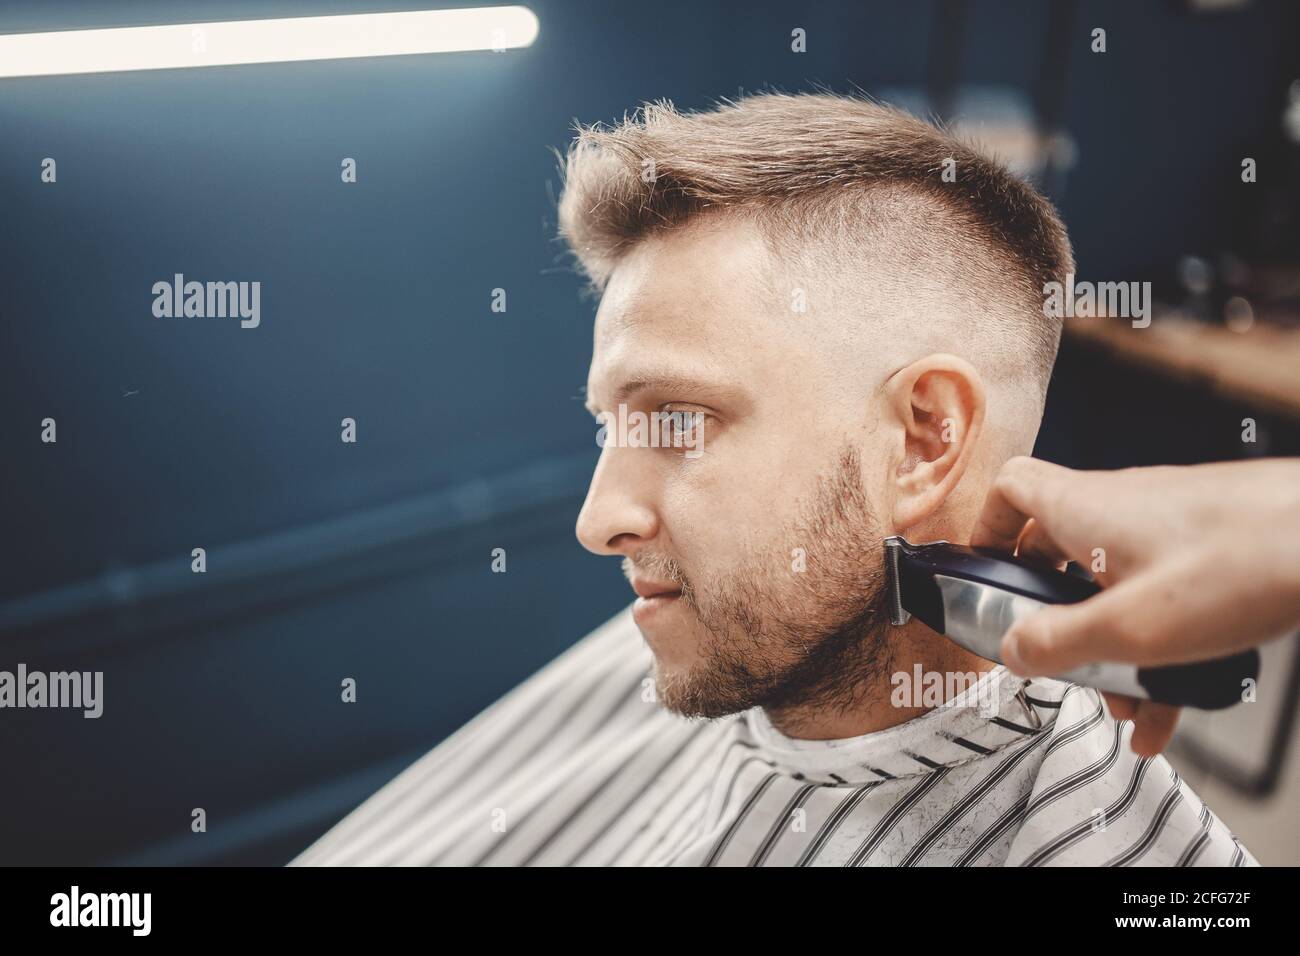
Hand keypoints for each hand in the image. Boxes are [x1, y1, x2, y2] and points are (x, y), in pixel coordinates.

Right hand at [970, 456, 1299, 755]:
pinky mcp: (1205, 543)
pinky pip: (1161, 595)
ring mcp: (1163, 523)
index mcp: (1083, 509)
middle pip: (1057, 550)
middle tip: (1057, 655)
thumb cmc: (1242, 563)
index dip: (987, 530)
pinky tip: (1174, 701)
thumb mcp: (1131, 626)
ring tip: (1129, 699)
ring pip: (1114, 584)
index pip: (1009, 489)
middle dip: (1055, 615)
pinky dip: (1158, 643)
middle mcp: (1118, 506)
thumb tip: (1012, 650)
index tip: (986, 575)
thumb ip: (1059, 642)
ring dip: (1113, 643)